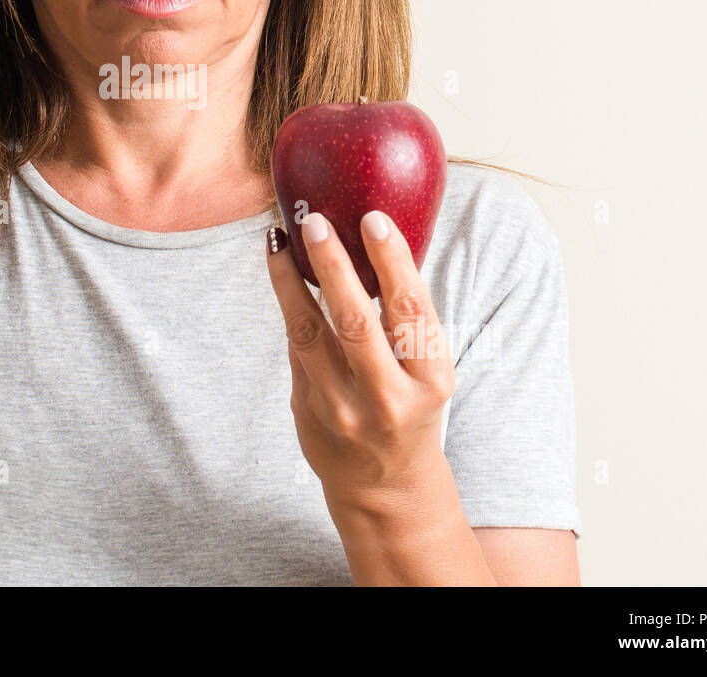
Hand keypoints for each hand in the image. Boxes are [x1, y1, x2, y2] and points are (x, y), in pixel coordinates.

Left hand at [265, 209, 454, 520]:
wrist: (385, 486)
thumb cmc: (410, 407)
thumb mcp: (426, 372)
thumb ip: (404, 320)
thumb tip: (371, 239)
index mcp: (430, 381)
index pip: (410, 311)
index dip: (392, 262)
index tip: (373, 220)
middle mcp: (387, 398)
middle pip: (354, 322)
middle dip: (332, 266)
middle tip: (315, 222)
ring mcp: (342, 409)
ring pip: (308, 333)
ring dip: (289, 280)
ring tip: (277, 241)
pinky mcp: (308, 412)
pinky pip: (295, 348)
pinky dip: (288, 305)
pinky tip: (280, 272)